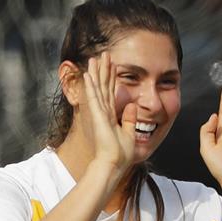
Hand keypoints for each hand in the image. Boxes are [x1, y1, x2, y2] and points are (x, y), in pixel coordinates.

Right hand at [73, 52, 143, 178]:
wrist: (114, 165)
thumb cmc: (120, 155)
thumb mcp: (129, 133)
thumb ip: (130, 119)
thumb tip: (133, 106)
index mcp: (110, 116)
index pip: (111, 93)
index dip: (112, 78)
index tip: (113, 65)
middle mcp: (103, 112)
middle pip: (103, 87)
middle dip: (103, 70)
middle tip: (103, 55)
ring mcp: (99, 113)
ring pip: (97, 88)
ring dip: (96, 73)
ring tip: (94, 58)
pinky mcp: (97, 116)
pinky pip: (93, 97)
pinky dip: (90, 85)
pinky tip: (88, 74)